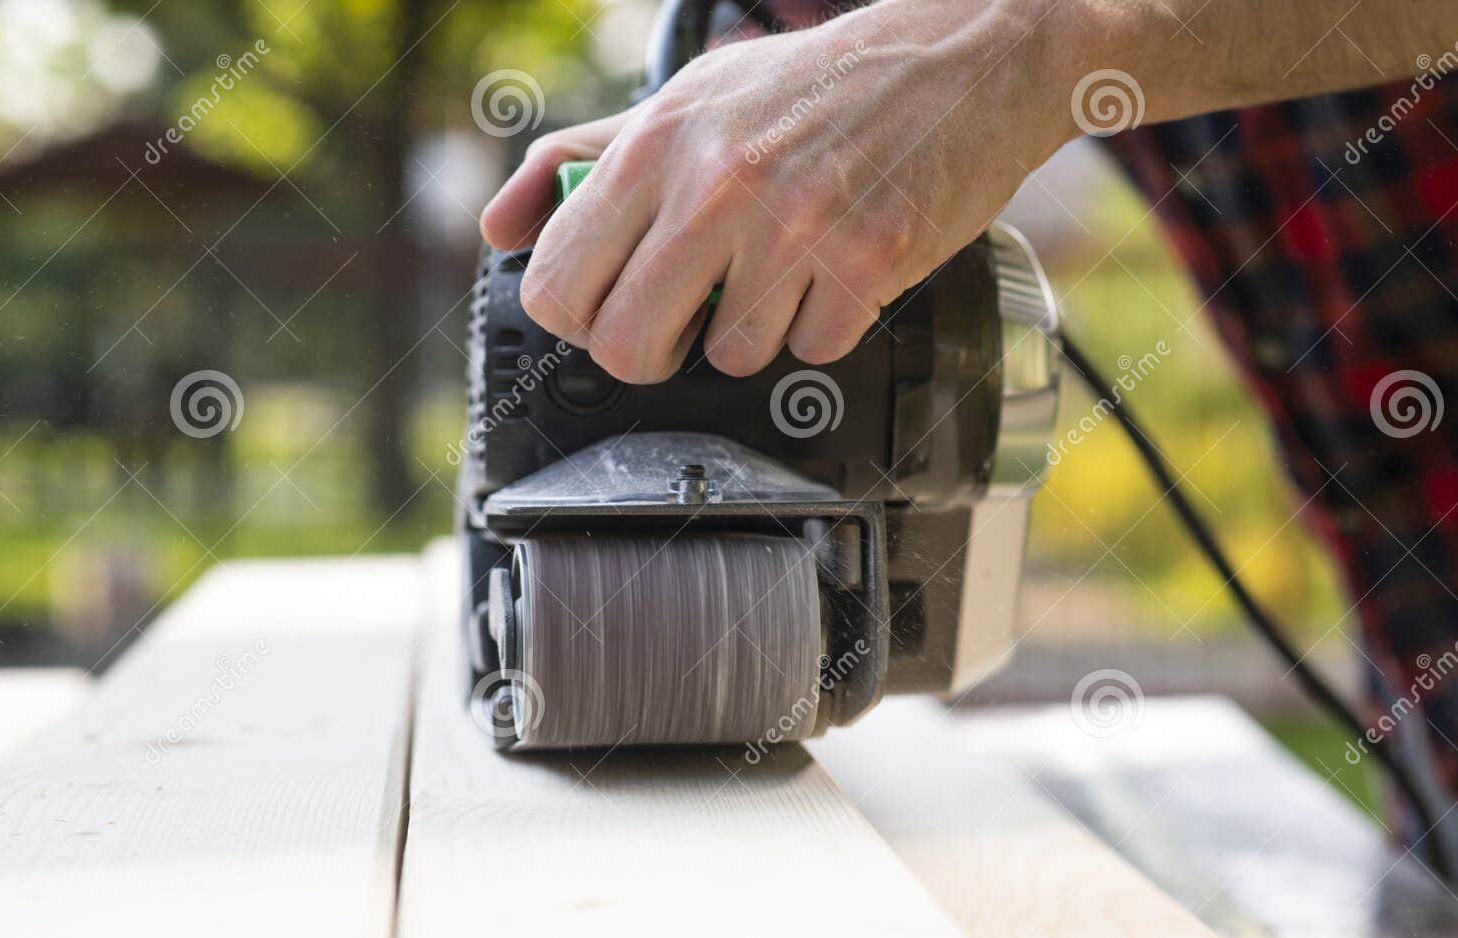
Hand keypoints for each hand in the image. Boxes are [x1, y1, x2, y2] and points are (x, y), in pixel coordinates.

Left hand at [480, 0, 1074, 383]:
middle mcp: (718, 187)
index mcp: (657, 144)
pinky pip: (811, 352)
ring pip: (729, 359)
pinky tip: (833, 271)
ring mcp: (797, 230)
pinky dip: (821, 326)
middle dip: (651, 352)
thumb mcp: (684, 100)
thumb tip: (501, 229)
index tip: (606, 309)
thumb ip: (581, 161)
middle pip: (627, 347)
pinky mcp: (868, 265)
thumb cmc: (810, 88)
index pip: (559, 284)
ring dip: (750, 333)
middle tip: (681, 323)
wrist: (958, 56)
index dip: (576, 318)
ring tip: (779, 272)